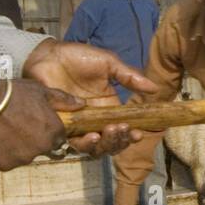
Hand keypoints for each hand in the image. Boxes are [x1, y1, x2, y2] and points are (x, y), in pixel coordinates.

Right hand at [0, 80, 78, 169]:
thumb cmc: (12, 94)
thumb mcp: (40, 91)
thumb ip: (63, 100)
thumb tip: (81, 104)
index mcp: (53, 133)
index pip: (57, 139)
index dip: (46, 130)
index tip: (34, 123)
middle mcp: (40, 150)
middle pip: (40, 148)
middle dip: (31, 140)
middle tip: (16, 125)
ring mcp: (21, 159)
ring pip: (22, 156)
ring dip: (15, 148)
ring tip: (2, 130)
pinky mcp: (3, 165)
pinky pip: (4, 161)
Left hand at [23, 39, 157, 156]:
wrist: (49, 56)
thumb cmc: (78, 58)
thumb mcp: (109, 64)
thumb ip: (129, 77)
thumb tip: (155, 89)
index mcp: (110, 108)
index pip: (125, 128)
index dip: (134, 134)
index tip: (141, 132)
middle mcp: (97, 120)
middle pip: (113, 143)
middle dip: (122, 140)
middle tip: (124, 129)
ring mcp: (80, 125)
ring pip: (97, 148)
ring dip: (107, 144)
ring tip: (111, 131)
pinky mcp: (64, 127)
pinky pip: (76, 144)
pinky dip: (87, 143)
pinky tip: (92, 135)